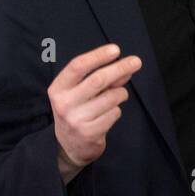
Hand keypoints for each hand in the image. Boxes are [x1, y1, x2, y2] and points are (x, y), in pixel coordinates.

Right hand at [50, 43, 140, 179]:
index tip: (116, 49)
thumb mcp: (81, 92)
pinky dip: (117, 110)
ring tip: (117, 96)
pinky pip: (114, 113)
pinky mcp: (90, 133)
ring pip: (111, 97)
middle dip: (120, 68)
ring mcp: (76, 119)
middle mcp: (64, 103)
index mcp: (58, 88)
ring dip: (121, 93)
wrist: (70, 146)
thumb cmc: (78, 111)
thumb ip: (102, 79)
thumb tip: (126, 67)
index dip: (98, 56)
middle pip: (98, 79)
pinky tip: (108, 115)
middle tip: (136, 61)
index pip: (78, 66)